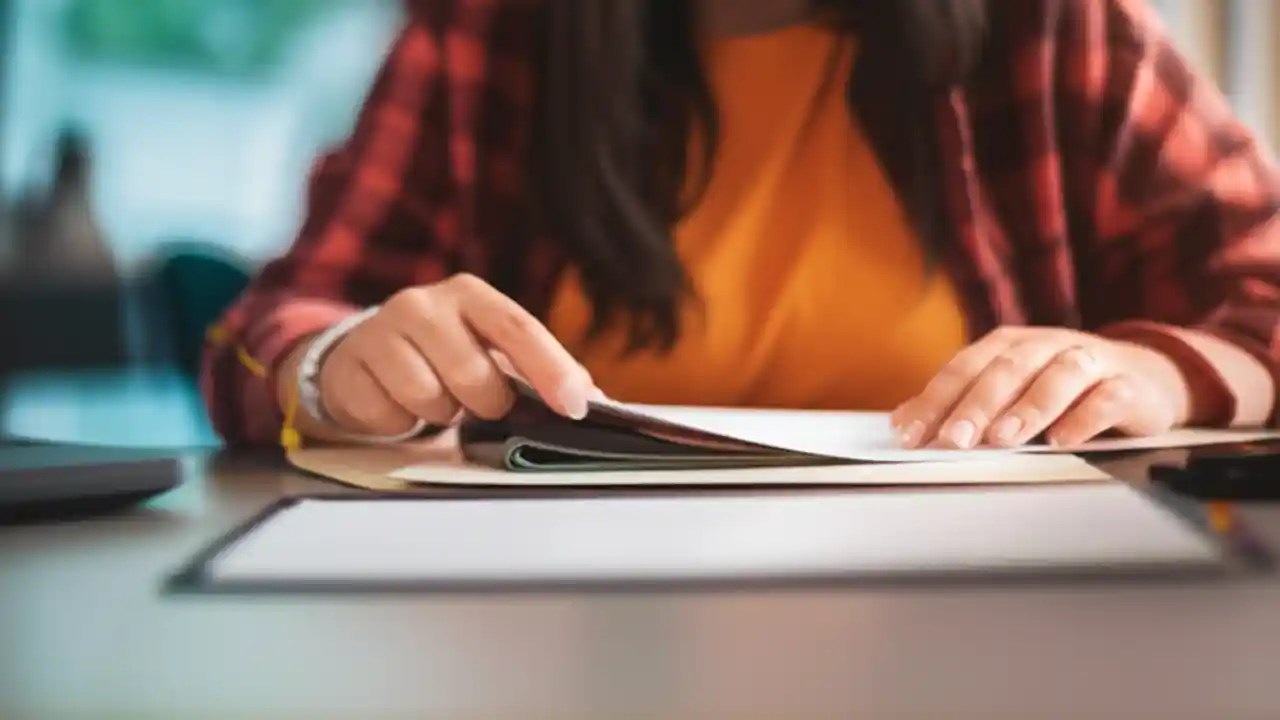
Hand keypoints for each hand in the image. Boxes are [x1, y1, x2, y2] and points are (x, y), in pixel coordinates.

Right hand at [307, 274, 594, 435]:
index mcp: (471, 295)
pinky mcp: (349, 366)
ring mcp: (381, 332)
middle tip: (473, 401)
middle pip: (476, 375)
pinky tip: (396, 405)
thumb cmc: (442, 357)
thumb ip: (543, 372)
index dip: (551, 369)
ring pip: (430, 398)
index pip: (520, 328)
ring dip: (440, 414)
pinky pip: (390, 416)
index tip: (577, 407)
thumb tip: (600, 403)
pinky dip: (401, 424)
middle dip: (484, 404)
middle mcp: (424, 304)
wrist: (361, 358)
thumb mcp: (491, 353)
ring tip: (433, 400)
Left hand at [891, 327, 1191, 448]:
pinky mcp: (1129, 385)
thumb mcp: (1011, 390)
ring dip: (1029, 406)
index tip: (910, 433)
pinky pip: (1107, 397)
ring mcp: (1090, 361)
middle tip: (953, 439)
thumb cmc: (1064, 388)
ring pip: (1058, 376)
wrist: (1146, 378)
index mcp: (1011, 345)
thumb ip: (961, 401)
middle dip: (977, 404)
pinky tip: (1062, 439)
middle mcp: (1047, 345)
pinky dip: (1084, 417)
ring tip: (1003, 438)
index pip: (965, 367)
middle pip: (1008, 368)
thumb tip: (902, 420)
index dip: (936, 398)